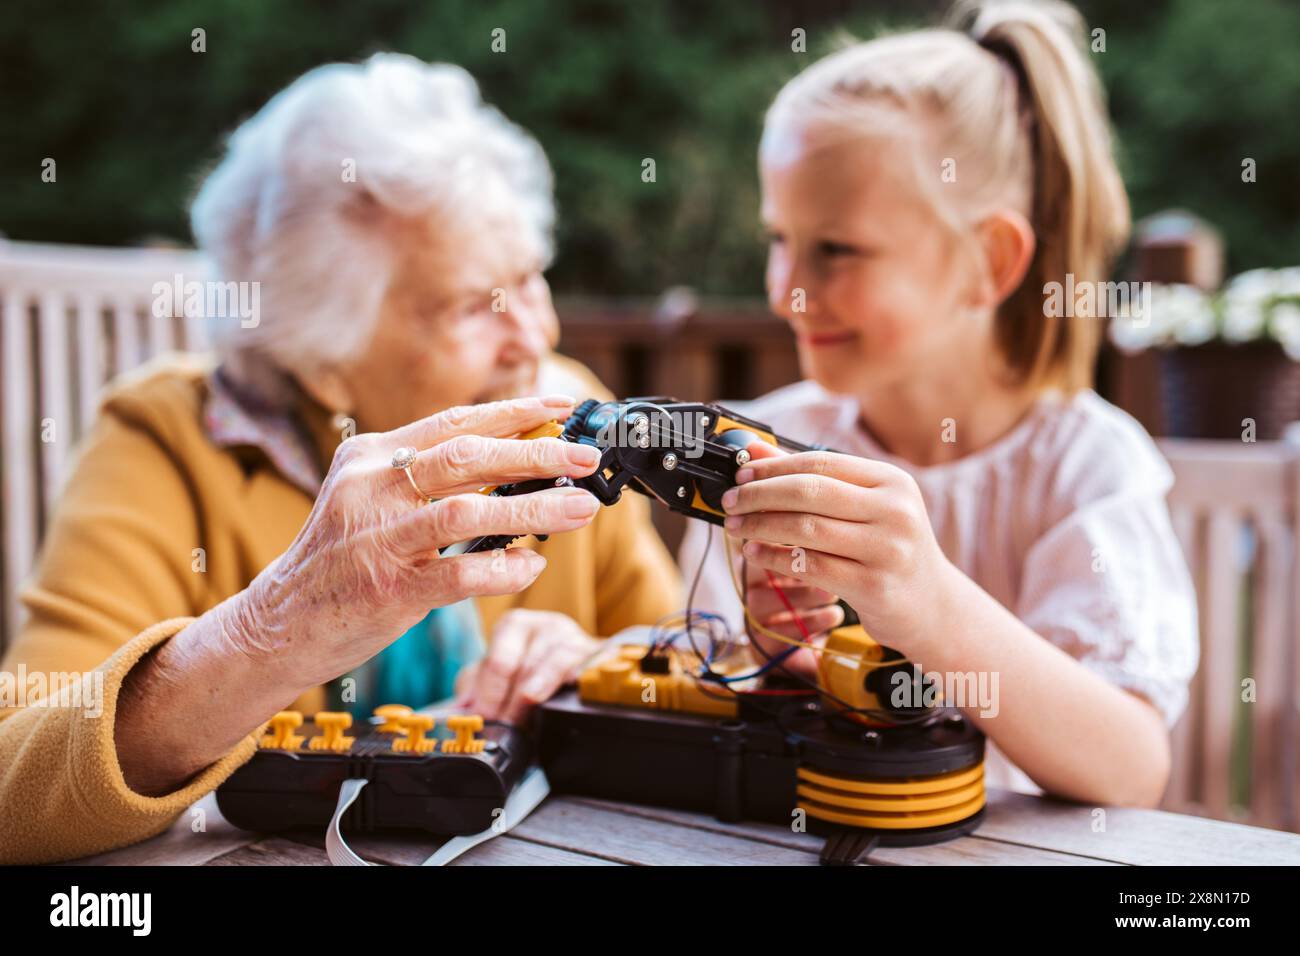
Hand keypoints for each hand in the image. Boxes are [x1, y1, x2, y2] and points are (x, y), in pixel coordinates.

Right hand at [230, 396, 604, 694]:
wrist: (278, 624)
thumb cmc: (340, 560)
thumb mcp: (372, 500)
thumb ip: (428, 479)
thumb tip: (516, 463)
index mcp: (370, 456)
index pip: (454, 422)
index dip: (514, 412)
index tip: (563, 409)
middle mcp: (371, 489)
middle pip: (467, 457)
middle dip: (537, 454)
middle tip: (587, 459)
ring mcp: (378, 539)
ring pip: (468, 512)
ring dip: (534, 509)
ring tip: (581, 509)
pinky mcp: (386, 589)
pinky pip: (458, 574)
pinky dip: (502, 569)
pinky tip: (531, 566)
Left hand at [454, 609, 599, 723]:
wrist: (573, 669)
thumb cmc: (527, 672)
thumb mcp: (495, 676)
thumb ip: (475, 688)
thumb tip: (460, 709)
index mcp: (515, 625)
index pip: (499, 661)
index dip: (490, 695)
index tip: (485, 720)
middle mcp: (546, 624)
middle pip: (526, 665)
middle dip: (512, 702)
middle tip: (504, 727)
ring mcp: (575, 637)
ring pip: (555, 664)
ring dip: (538, 695)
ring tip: (525, 722)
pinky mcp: (598, 654)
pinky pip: (586, 667)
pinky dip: (573, 684)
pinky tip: (562, 701)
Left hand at [719, 441, 953, 657]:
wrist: (933, 606)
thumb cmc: (887, 549)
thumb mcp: (861, 508)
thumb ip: (811, 479)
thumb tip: (754, 450)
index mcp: (892, 481)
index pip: (821, 462)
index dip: (774, 466)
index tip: (741, 473)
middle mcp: (894, 510)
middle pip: (810, 492)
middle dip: (760, 495)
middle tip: (730, 501)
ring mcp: (887, 549)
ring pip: (806, 529)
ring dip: (760, 526)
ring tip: (735, 527)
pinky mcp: (874, 586)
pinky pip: (810, 566)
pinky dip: (774, 557)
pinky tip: (753, 553)